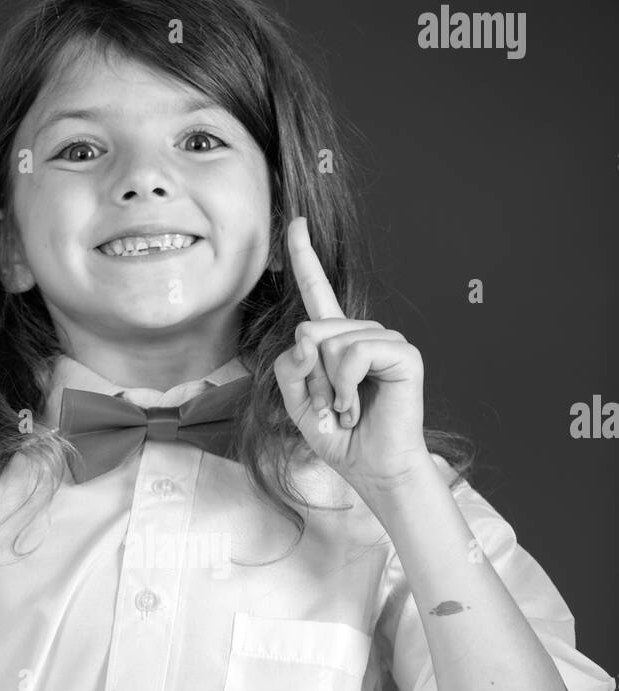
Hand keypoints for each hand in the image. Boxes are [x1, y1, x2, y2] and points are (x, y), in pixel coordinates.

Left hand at [272, 216, 428, 493]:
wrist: (374, 468)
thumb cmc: (340, 438)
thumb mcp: (297, 404)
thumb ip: (288, 368)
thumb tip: (308, 336)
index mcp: (336, 341)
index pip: (318, 292)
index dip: (304, 257)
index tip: (296, 221)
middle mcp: (362, 333)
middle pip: (310, 330)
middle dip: (311, 379)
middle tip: (331, 408)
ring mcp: (385, 340)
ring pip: (331, 344)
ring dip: (329, 388)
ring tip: (348, 410)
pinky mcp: (402, 353)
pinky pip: (354, 354)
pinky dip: (346, 387)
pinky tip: (359, 407)